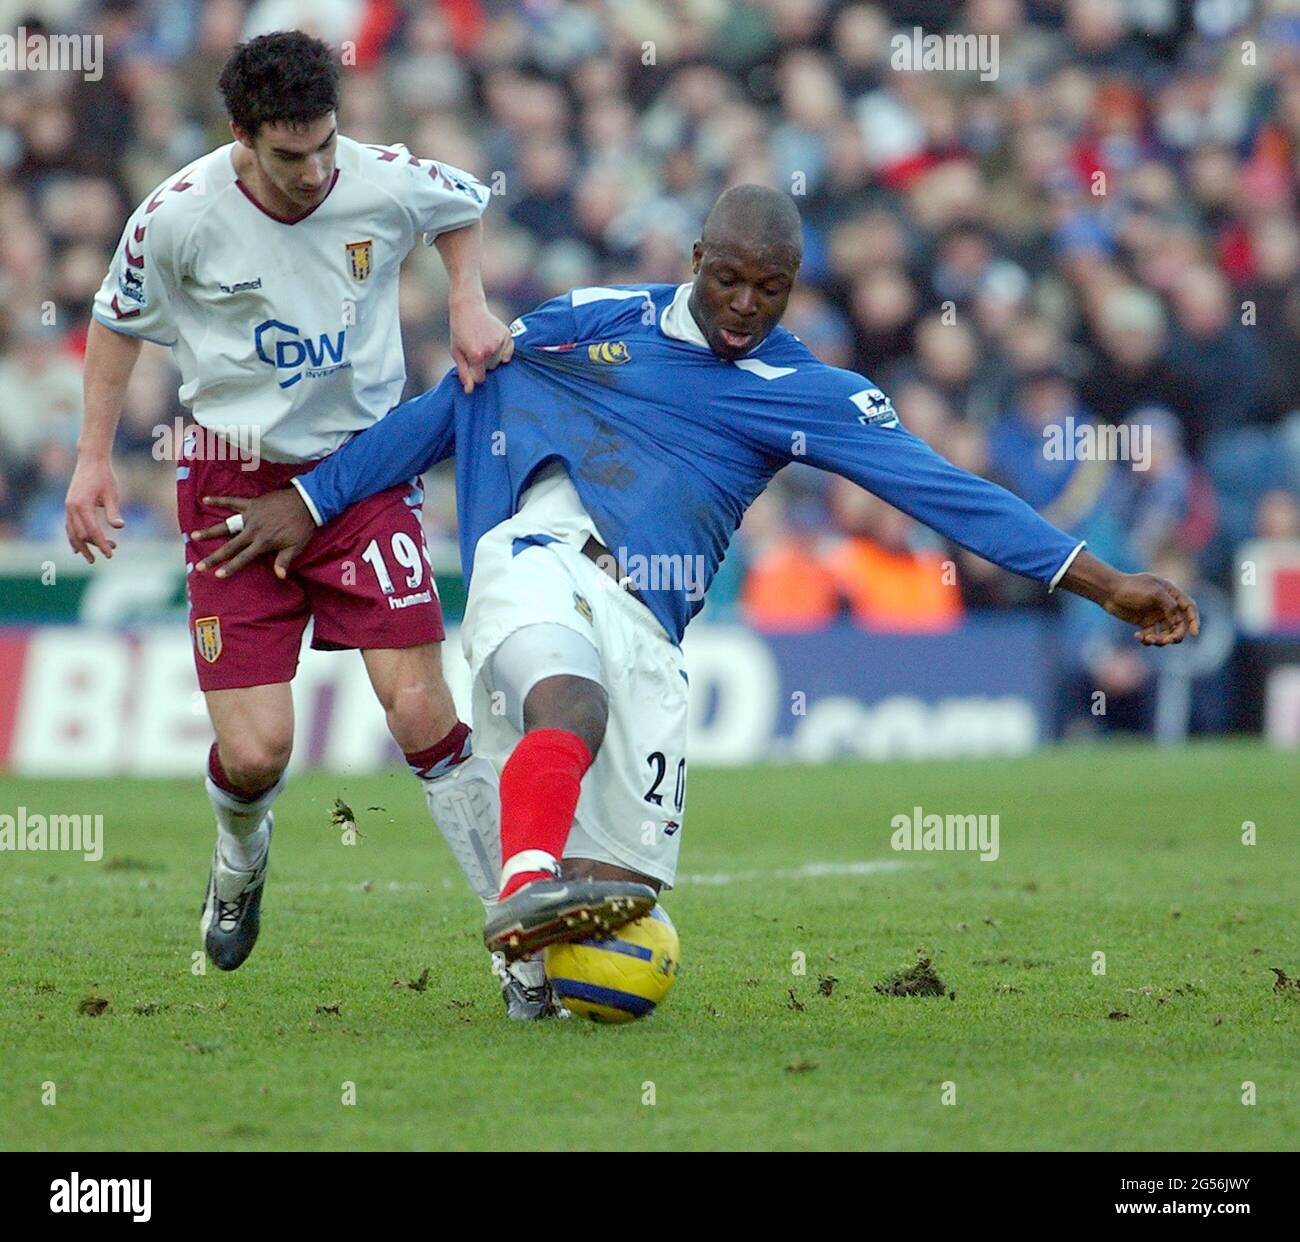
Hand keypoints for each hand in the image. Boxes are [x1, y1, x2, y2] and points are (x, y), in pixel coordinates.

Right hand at [65, 454, 123, 563]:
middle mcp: (71, 508)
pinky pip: (68, 526)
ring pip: (71, 532)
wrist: (91, 461)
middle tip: (111, 552)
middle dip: (94, 546)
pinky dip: (72, 538)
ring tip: (91, 558)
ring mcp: (68, 507)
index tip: (110, 554)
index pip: (92, 531)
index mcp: (82, 505)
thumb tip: (119, 527)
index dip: (101, 544)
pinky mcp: (69, 506)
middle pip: (81, 534)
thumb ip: (113, 511)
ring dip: (82, 546)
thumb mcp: (112, 494)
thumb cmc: (104, 477)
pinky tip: (77, 548)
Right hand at [191, 488, 314, 578]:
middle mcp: (253, 530)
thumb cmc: (302, 526)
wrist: (306, 502)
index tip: (217, 575)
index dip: (230, 567)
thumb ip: (284, 561)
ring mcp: (250, 516)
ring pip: (226, 525)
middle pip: (230, 546)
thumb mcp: (296, 546)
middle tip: (199, 565)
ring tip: (194, 535)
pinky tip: (205, 499)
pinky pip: (232, 501)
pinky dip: (219, 500)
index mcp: (263, 542)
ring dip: (210, 530)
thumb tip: (280, 576)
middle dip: (214, 557)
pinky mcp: (251, 503)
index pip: (243, 558)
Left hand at [449, 295, 513, 393]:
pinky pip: (508, 354)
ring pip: (500, 362)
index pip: (480, 378)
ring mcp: (501, 342)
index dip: (474, 373)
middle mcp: (491, 349)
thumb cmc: (459, 331)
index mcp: (476, 355)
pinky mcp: (508, 335)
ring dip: (493, 358)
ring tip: (484, 344)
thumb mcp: (456, 352)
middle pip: (491, 370)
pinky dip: (502, 351)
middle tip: (475, 348)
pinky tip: (493, 342)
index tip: (470, 363)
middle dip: (483, 364)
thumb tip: (469, 391)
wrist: (468, 307)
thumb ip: (464, 373)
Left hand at [1101, 572, 1199, 645]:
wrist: (1109, 591)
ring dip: (1161, 640)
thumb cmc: (1132, 588)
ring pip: (1166, 634)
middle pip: (1179, 625)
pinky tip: (1138, 637)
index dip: (1194, 622)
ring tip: (1149, 640)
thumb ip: (1169, 605)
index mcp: (1172, 594)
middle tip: (1166, 641)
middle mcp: (1166, 606)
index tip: (1194, 634)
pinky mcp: (1145, 623)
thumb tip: (1179, 620)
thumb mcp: (1154, 593)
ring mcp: (1156, 615)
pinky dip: (1147, 640)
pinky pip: (1152, 636)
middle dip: (1175, 635)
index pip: (1189, 609)